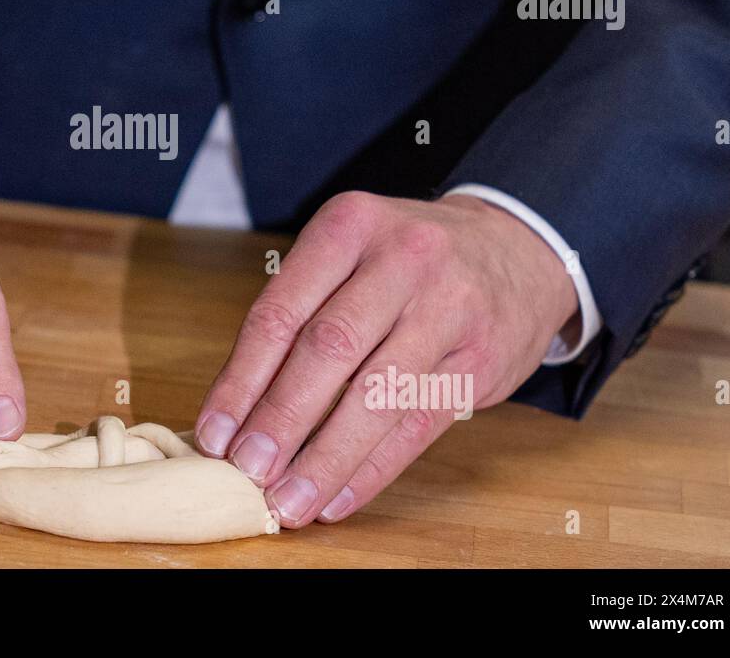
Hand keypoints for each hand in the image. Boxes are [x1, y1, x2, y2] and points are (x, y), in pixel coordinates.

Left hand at [194, 191, 577, 527]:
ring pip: (376, 395)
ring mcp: (448, 308)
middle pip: (328, 349)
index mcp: (349, 227)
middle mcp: (402, 260)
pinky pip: (417, 424)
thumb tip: (236, 409)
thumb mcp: (350, 255)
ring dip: (325, 458)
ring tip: (288, 501)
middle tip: (247, 471)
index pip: (281, 311)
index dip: (242, 379)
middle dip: (280, 420)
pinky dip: (372, 468)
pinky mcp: (480, 360)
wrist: (515, 249)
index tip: (214, 433)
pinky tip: (337, 498)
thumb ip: (299, 315)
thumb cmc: (403, 262)